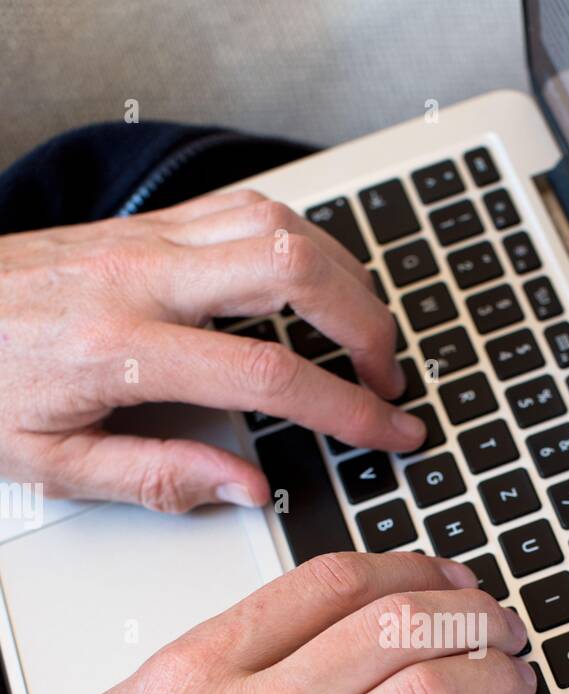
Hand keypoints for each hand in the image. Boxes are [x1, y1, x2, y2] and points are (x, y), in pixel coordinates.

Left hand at [0, 188, 424, 511]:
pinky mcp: (144, 224)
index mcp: (121, 348)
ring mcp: (145, 238)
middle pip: (290, 268)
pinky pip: (244, 207)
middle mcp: (140, 277)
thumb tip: (245, 486)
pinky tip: (312, 280)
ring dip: (341, 274)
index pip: (267, 373)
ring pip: (276, 222)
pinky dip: (299, 241)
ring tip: (363, 331)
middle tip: (388, 375)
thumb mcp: (53, 462)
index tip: (390, 430)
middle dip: (364, 322)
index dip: (347, 407)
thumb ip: (158, 477)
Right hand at [0, 552, 556, 693]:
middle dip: (468, 613)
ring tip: (516, 678)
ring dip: (492, 677)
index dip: (407, 568)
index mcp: (193, 671)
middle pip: (393, 627)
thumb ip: (207, 665)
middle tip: (498, 622)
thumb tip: (287, 636)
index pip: (328, 584)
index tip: (439, 576)